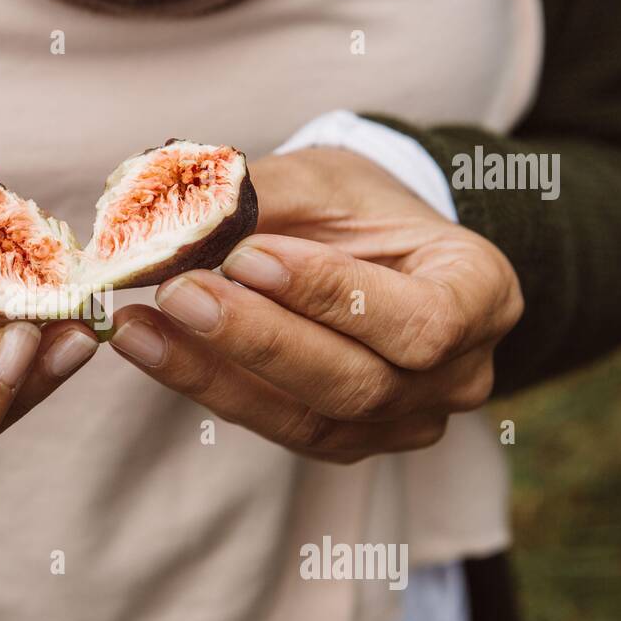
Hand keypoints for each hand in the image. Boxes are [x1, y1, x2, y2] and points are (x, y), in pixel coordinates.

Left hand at [109, 147, 522, 462]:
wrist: (371, 246)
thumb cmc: (359, 206)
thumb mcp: (325, 179)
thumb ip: (258, 195)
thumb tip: (168, 214)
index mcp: (481, 294)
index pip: (419, 321)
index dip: (330, 296)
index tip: (245, 255)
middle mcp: (458, 375)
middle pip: (360, 382)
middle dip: (258, 339)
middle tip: (177, 292)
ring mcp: (405, 421)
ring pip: (309, 418)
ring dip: (214, 374)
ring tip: (139, 329)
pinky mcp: (347, 441)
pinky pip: (276, 426)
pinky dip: (209, 386)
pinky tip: (151, 348)